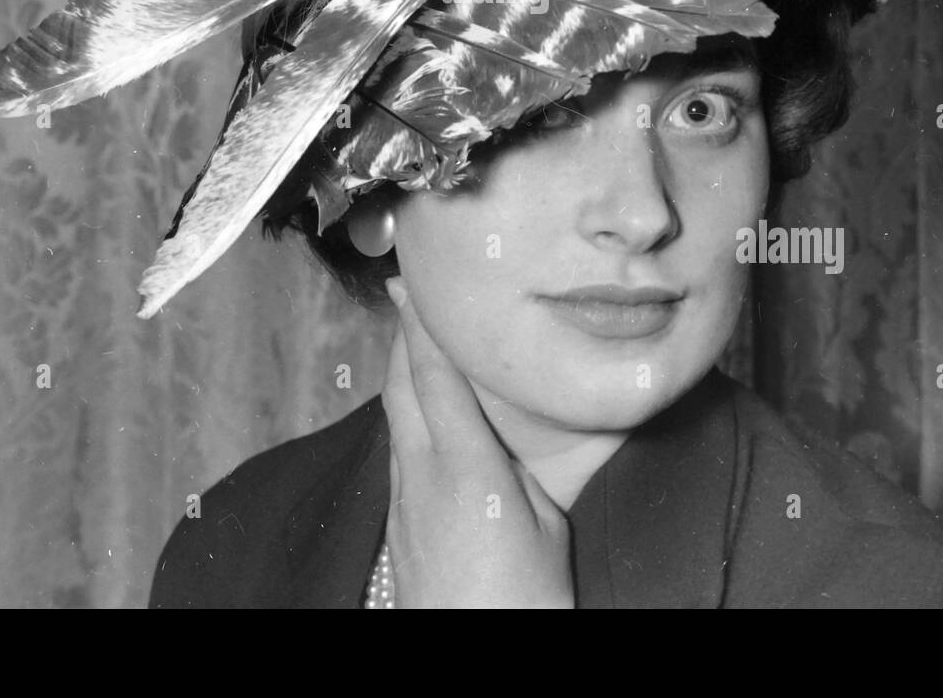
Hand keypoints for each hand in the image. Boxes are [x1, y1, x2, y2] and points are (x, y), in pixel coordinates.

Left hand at [381, 278, 574, 608]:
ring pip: (394, 415)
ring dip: (400, 372)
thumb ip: (532, 466)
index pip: (435, 377)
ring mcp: (404, 500)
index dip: (420, 326)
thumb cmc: (523, 600)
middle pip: (400, 387)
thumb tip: (539, 419)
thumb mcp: (548, 525)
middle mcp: (422, 474)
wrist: (470, 660)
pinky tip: (419, 411)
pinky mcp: (398, 523)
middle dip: (402, 336)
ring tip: (413, 339)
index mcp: (465, 466)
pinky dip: (404, 411)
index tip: (409, 283)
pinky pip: (398, 447)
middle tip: (407, 294)